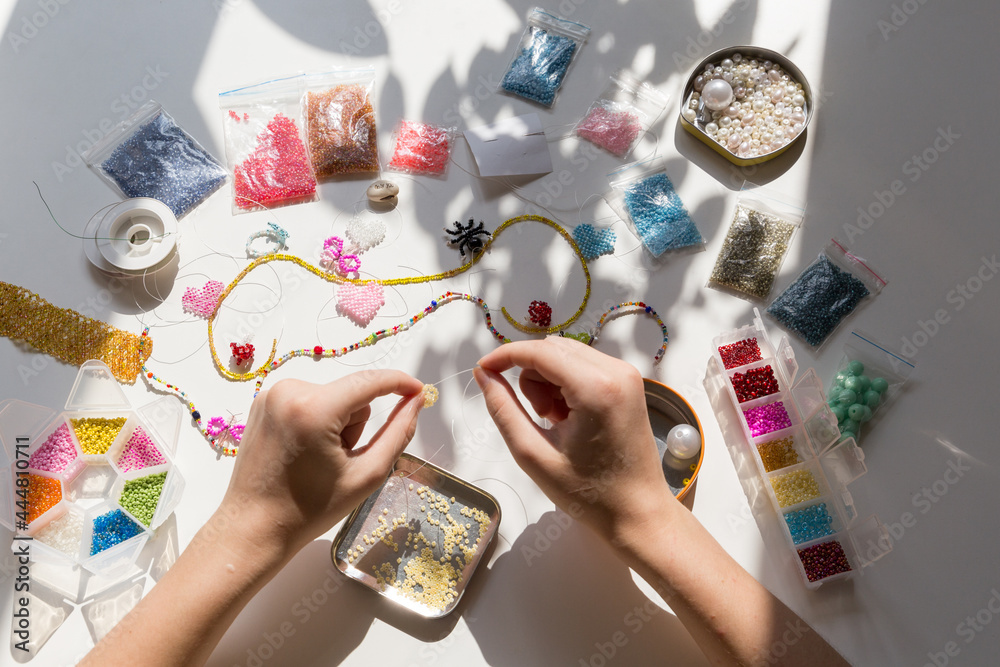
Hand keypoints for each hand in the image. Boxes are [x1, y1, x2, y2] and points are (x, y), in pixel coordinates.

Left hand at [223, 370, 424, 556]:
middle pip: (351, 394)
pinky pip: (310, 400)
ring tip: (319, 459)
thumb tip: (416, 401)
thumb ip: (398, 433)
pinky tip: (303, 452)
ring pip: (332, 397)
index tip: (419, 389)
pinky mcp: (263, 402)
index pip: (369, 382)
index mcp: (314, 409)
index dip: (399, 383)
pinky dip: (317, 421)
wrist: (254, 527)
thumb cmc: (308, 510)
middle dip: (355, 424)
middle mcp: (289, 392)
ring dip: (336, 424)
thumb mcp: (366, 474)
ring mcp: (272, 395)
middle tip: (339, 461)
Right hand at [474, 336, 672, 544]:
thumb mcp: (532, 454)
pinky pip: (583, 366)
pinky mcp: (629, 382)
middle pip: (552, 349)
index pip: (540, 351)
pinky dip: (566, 385)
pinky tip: (570, 419)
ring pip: (566, 355)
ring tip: (556, 423)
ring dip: (548, 382)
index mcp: (596, 388)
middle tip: (538, 419)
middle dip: (532, 378)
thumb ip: (503, 408)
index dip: (505, 356)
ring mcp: (627, 374)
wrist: (638, 512)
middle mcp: (616, 371)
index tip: (481, 371)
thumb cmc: (588, 493)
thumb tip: (482, 374)